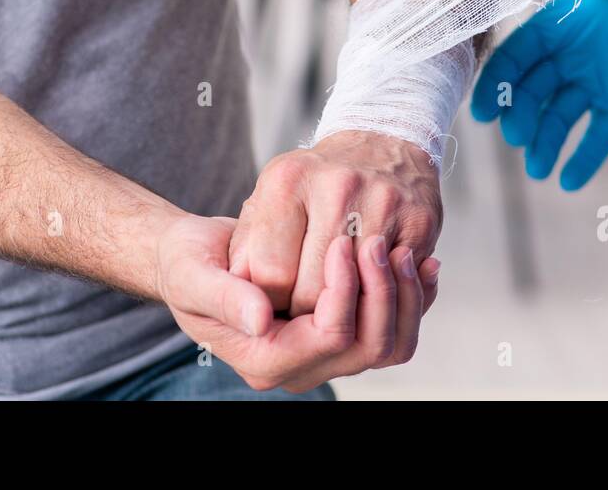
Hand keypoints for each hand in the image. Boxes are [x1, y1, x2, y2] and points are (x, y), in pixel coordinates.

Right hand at [157, 212, 438, 391]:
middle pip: (367, 347)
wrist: (197, 258)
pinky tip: (420, 262)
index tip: (340, 242)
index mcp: (263, 358)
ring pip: (387, 344)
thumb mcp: (193, 276)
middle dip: (380, 293)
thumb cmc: (187, 264)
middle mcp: (298, 365)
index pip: (329, 337)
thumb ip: (225, 297)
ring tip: (400, 250)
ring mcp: (321, 352)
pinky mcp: (337, 331)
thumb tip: (260, 318)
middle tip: (376, 241)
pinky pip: (391, 328)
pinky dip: (410, 298)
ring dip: (402, 297)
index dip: (343, 290)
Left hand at [229, 131, 441, 365]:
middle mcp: (337, 187)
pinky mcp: (419, 223)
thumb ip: (247, 246)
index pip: (270, 274)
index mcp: (288, 180)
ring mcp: (383, 204)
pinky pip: (395, 285)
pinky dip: (379, 294)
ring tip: (333, 301)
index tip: (273, 302)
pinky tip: (368, 283)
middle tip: (303, 311)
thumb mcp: (271, 195)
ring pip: (355, 295)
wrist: (384, 142)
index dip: (269, 302)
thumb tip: (241, 299)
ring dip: (343, 309)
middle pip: (312, 291)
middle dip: (303, 313)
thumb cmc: (318, 180)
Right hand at [471, 0, 607, 189]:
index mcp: (563, 21)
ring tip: (538, 168)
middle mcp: (574, 53)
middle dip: (521, 115)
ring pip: (561, 116)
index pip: (518, 55)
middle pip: (534, 90)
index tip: (483, 111)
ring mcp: (599, 79)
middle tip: (517, 137)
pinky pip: (600, 133)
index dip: (498, 81)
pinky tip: (568, 181)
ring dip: (546, 142)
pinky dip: (585, 157)